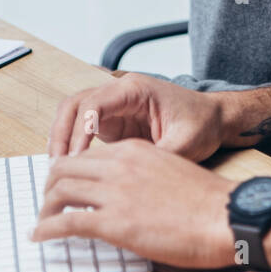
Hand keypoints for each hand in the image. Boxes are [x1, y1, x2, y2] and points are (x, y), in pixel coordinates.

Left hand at [31, 139, 235, 269]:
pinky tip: (40, 235)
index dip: (68, 170)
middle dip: (50, 186)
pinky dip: (47, 228)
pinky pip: (67, 222)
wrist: (225, 215)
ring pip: (60, 191)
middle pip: (65, 168)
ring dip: (46, 208)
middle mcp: (119, 165)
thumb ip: (143, 173)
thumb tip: (127, 190)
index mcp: (134, 150)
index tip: (63, 184)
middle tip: (48, 202)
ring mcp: (115, 192)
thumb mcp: (170, 169)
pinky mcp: (115, 222)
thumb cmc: (206, 200)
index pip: (86, 155)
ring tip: (43, 220)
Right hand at [46, 73, 224, 160]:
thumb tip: (129, 182)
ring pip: (73, 114)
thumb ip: (156, 159)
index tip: (75, 160)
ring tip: (57, 169)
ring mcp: (113, 106)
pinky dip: (72, 145)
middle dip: (61, 134)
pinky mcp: (113, 122)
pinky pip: (83, 128)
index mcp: (135, 89)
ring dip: (62, 138)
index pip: (93, 104)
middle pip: (74, 105)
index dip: (78, 131)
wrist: (213, 118)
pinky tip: (71, 169)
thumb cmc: (202, 124)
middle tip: (56, 166)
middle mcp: (119, 92)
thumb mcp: (185, 144)